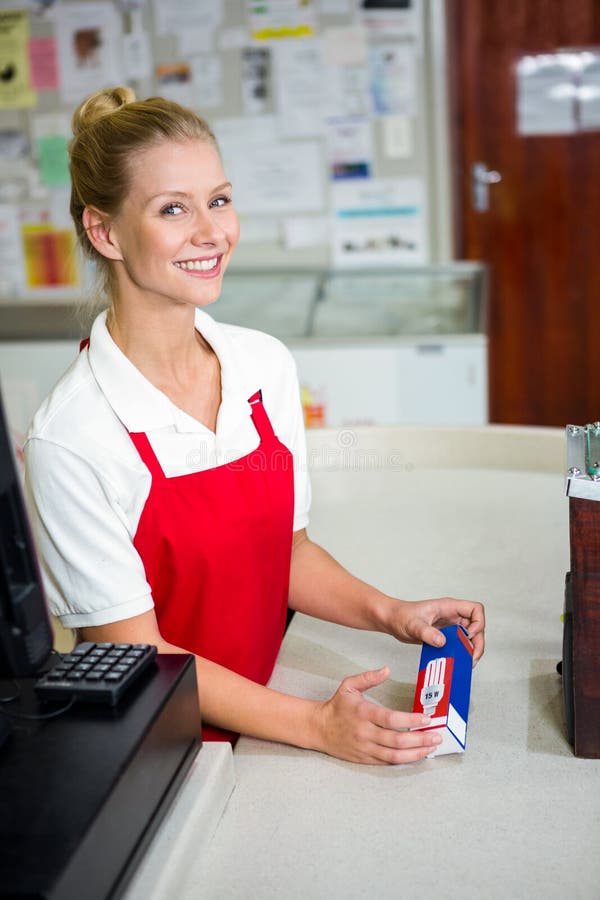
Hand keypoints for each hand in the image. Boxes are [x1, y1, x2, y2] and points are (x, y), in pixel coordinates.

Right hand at [310, 666, 441, 764]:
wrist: (319, 728)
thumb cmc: (337, 706)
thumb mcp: (349, 685)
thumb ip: (368, 678)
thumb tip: (386, 670)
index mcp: (363, 713)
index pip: (391, 719)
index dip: (411, 720)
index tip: (426, 718)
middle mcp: (365, 732)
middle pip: (396, 740)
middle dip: (420, 739)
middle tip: (436, 736)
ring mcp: (365, 748)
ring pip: (394, 755)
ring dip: (415, 753)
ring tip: (431, 748)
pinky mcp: (364, 759)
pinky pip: (387, 762)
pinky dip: (404, 760)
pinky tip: (416, 755)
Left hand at [387, 597, 485, 665]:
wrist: (392, 620)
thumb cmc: (401, 616)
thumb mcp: (413, 625)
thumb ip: (426, 632)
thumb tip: (442, 641)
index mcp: (449, 607)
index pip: (475, 609)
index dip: (478, 623)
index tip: (468, 636)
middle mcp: (453, 615)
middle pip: (477, 626)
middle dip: (478, 642)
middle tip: (471, 658)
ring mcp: (450, 626)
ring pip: (471, 636)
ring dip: (472, 649)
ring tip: (467, 663)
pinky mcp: (445, 636)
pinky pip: (460, 643)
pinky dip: (462, 653)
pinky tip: (458, 662)